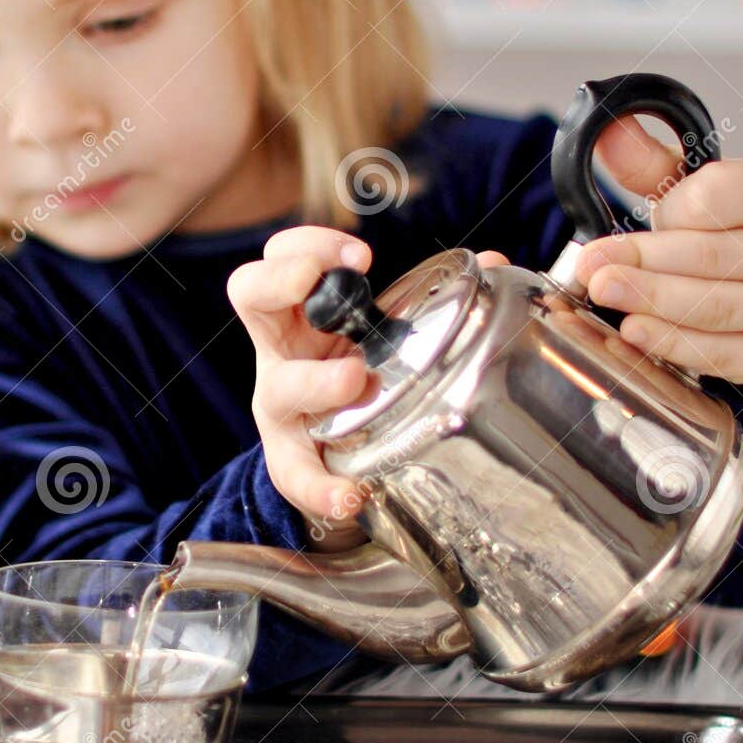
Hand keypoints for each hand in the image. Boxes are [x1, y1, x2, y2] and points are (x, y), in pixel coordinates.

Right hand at [227, 229, 510, 551]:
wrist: (334, 453)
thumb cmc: (356, 372)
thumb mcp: (382, 333)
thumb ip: (430, 299)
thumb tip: (493, 263)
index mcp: (304, 312)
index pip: (281, 255)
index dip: (310, 245)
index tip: (361, 259)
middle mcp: (281, 352)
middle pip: (249, 294)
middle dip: (281, 279)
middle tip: (318, 283)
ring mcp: (282, 406)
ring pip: (279, 386)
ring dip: (318, 381)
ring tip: (356, 381)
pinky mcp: (291, 461)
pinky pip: (295, 476)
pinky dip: (322, 488)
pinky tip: (351, 497)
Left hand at [572, 116, 742, 383]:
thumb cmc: (733, 225)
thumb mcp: (702, 187)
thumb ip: (654, 166)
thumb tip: (608, 134)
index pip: (722, 195)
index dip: (671, 211)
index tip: (630, 219)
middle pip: (716, 256)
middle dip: (646, 263)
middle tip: (595, 268)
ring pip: (721, 307)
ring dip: (655, 304)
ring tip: (608, 294)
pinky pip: (728, 354)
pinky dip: (678, 344)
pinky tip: (638, 332)